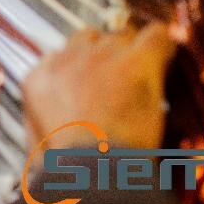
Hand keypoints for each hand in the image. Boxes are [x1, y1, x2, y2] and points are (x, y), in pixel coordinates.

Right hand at [23, 23, 175, 150]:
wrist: (90, 168)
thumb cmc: (65, 165)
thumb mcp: (38, 139)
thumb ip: (45, 115)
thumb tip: (53, 119)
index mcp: (40, 78)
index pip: (62, 54)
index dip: (80, 65)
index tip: (92, 79)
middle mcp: (67, 59)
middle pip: (91, 38)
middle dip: (105, 53)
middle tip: (119, 75)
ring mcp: (101, 57)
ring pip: (121, 35)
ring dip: (130, 48)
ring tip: (143, 66)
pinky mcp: (135, 61)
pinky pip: (155, 35)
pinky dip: (161, 43)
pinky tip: (165, 53)